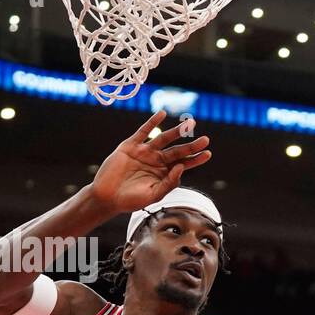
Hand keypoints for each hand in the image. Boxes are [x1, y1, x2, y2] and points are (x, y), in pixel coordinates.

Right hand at [88, 110, 212, 214]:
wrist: (107, 197)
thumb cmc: (131, 200)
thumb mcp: (154, 195)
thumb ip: (169, 183)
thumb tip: (182, 167)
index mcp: (164, 174)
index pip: (184, 164)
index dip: (196, 159)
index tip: (208, 153)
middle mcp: (156, 161)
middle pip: (178, 151)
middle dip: (191, 145)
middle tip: (205, 139)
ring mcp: (144, 152)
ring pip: (164, 139)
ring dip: (177, 132)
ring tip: (190, 124)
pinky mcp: (130, 146)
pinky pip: (143, 131)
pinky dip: (153, 122)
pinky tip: (162, 114)